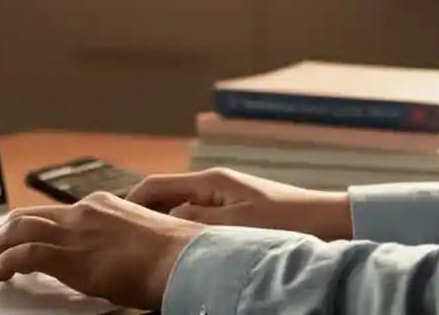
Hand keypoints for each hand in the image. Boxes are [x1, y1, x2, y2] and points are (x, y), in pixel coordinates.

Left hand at [0, 192, 205, 309]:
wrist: (184, 260)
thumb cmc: (173, 257)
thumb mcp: (137, 243)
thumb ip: (113, 245)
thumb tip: (105, 262)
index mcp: (101, 205)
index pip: (53, 213)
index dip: (28, 228)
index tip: (14, 243)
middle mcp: (84, 211)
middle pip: (26, 215)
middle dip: (0, 234)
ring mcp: (76, 230)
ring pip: (17, 229)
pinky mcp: (72, 253)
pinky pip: (25, 254)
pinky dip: (4, 263)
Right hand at [128, 167, 353, 240]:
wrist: (329, 220)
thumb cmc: (287, 219)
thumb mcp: (234, 223)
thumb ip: (195, 221)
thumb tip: (162, 222)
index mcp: (210, 181)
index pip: (153, 186)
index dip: (128, 203)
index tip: (109, 222)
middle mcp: (214, 185)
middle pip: (163, 199)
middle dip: (142, 218)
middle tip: (121, 241)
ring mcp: (224, 199)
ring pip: (180, 214)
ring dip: (164, 229)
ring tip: (146, 252)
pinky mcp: (236, 213)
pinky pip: (198, 224)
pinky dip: (184, 235)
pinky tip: (182, 255)